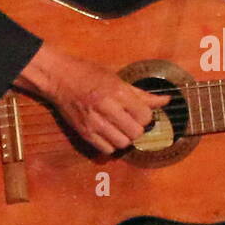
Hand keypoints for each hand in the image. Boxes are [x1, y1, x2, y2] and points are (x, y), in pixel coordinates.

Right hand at [15, 42, 169, 154]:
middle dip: (136, 129)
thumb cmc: (89, 74)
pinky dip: (111, 145)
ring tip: (119, 129)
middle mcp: (106, 108)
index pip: (145, 116)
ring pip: (122, 144)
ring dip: (124, 138)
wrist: (59, 77)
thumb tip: (166, 101)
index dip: (146, 117)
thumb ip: (142, 95)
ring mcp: (94, 122)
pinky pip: (106, 149)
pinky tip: (109, 134)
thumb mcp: (117, 79)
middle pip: (135, 133)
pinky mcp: (84, 132)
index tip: (139, 113)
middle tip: (130, 122)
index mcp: (117, 92)